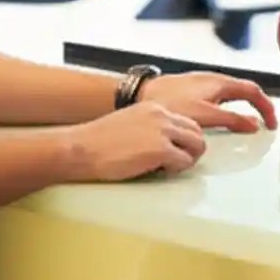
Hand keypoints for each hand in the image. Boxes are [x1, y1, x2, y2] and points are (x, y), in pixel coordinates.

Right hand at [61, 102, 204, 181]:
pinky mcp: (161, 150)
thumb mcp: (129, 123)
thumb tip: (164, 141)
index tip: (177, 149)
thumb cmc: (98, 141)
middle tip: (179, 161)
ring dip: (188, 159)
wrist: (82, 148)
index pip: (185, 121)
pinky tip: (160, 171)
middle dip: (192, 149)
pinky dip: (177, 169)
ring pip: (197, 145)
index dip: (184, 138)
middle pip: (197, 132)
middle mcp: (162, 116)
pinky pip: (184, 161)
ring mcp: (163, 132)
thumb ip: (150, 127)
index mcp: (154, 109)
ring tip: (170, 167)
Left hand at [139, 72, 277, 132]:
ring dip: (243, 106)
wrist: (139, 94)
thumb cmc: (169, 102)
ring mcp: (201, 84)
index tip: (271, 123)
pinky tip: (219, 118)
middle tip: (264, 122)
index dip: (266, 107)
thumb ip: (230, 119)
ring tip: (246, 122)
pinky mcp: (190, 90)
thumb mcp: (204, 115)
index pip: (253, 91)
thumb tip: (253, 124)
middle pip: (244, 90)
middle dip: (258, 105)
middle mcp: (212, 80)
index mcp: (219, 83)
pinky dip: (228, 106)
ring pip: (230, 93)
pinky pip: (218, 97)